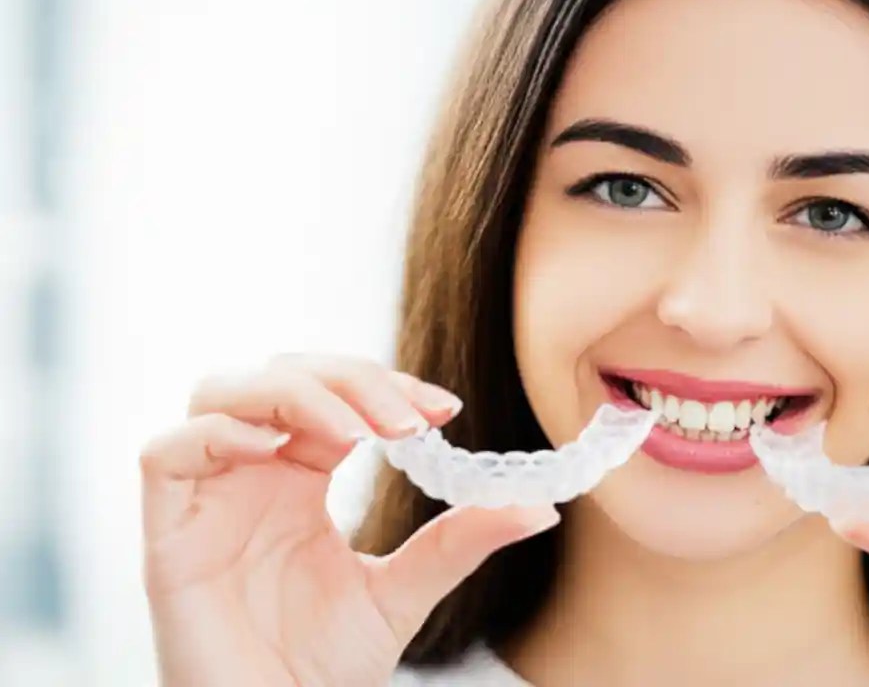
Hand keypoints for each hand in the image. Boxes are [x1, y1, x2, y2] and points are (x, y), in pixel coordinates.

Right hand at [140, 354, 558, 686]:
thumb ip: (459, 543)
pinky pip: (165, 453)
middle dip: (347, 379)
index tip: (445, 410)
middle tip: (407, 421)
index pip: (333, 391)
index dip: (384, 385)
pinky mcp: (168, 538)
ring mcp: (206, 500)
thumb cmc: (321, 670)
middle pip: (279, 374)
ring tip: (358, 434)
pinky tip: (278, 452)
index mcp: (300, 475)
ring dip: (294, 394)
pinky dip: (218, 434)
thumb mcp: (402, 595)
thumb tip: (540, 507)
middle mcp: (252, 474)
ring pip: (221, 393)